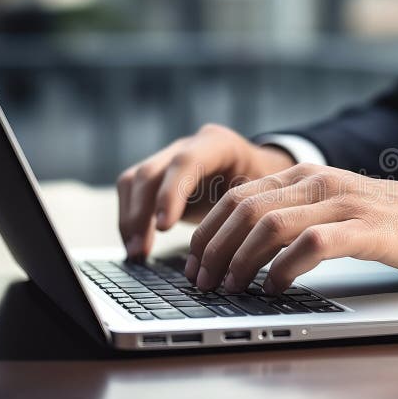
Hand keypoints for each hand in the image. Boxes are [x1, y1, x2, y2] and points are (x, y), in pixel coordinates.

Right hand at [117, 124, 294, 258]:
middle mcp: (189, 145)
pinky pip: (132, 192)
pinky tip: (137, 247)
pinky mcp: (159, 176)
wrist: (261, 174)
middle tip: (141, 250)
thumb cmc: (267, 188)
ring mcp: (171, 158)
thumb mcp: (266, 194)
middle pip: (152, 171)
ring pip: (134, 181)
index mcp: (219, 144)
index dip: (171, 194)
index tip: (164, 228)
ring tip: (137, 254)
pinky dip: (130, 220)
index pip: (186, 161)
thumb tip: (241, 251)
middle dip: (142, 213)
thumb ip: (251, 212)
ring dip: (130, 219)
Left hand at [184, 163, 397, 293]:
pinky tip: (274, 286)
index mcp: (302, 176)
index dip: (207, 232)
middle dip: (215, 248)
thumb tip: (238, 247)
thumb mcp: (325, 207)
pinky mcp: (364, 229)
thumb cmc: (377, 220)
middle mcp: (316, 183)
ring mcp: (341, 203)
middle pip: (245, 209)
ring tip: (231, 286)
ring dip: (241, 260)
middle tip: (203, 281)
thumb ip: (288, 215)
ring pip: (271, 224)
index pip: (237, 197)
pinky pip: (312, 244)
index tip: (194, 264)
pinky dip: (284, 268)